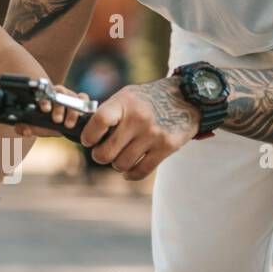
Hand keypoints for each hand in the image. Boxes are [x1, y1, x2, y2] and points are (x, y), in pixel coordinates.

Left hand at [14, 84, 91, 137]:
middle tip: (57, 120)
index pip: (44, 95)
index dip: (45, 101)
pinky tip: (83, 116)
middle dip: (59, 108)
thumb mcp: (36, 127)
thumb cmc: (46, 123)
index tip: (45, 110)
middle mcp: (58, 93)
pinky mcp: (82, 101)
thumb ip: (26, 128)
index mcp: (45, 96)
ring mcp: (71, 96)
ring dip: (72, 111)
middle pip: (60, 93)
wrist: (61, 123)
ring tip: (69, 124)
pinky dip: (85, 104)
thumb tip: (22, 129)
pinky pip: (84, 98)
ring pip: (73, 97)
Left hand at [79, 77, 201, 179]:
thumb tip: (85, 135)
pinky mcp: (167, 147)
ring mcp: (153, 134)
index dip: (88, 136)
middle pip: (106, 152)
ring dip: (117, 165)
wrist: (187, 97)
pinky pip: (140, 171)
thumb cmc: (148, 100)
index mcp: (125, 102)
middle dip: (100, 156)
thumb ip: (109, 113)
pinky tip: (128, 171)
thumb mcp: (128, 97)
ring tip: (121, 157)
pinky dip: (130, 175)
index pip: (99, 122)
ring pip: (121, 164)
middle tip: (102, 153)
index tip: (88, 141)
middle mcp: (139, 118)